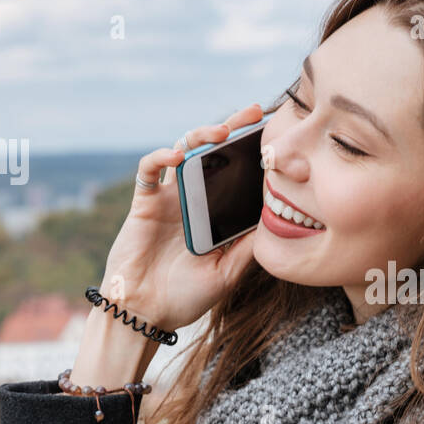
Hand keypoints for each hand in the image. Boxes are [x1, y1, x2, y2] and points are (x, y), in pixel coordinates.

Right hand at [100, 102, 265, 332]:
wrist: (147, 312)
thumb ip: (249, 247)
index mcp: (217, 212)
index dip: (254, 155)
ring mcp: (169, 197)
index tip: (279, 139)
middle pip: (213, 152)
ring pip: (184, 150)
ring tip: (222, 131)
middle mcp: (195, 198)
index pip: (237, 173)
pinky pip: (150, 170)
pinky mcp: (145, 202)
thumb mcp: (229, 272)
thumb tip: (279, 220)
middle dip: (233, 128)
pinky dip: (161, 157)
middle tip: (256, 111)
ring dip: (201, 135)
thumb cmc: (187, 296)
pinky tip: (178, 156)